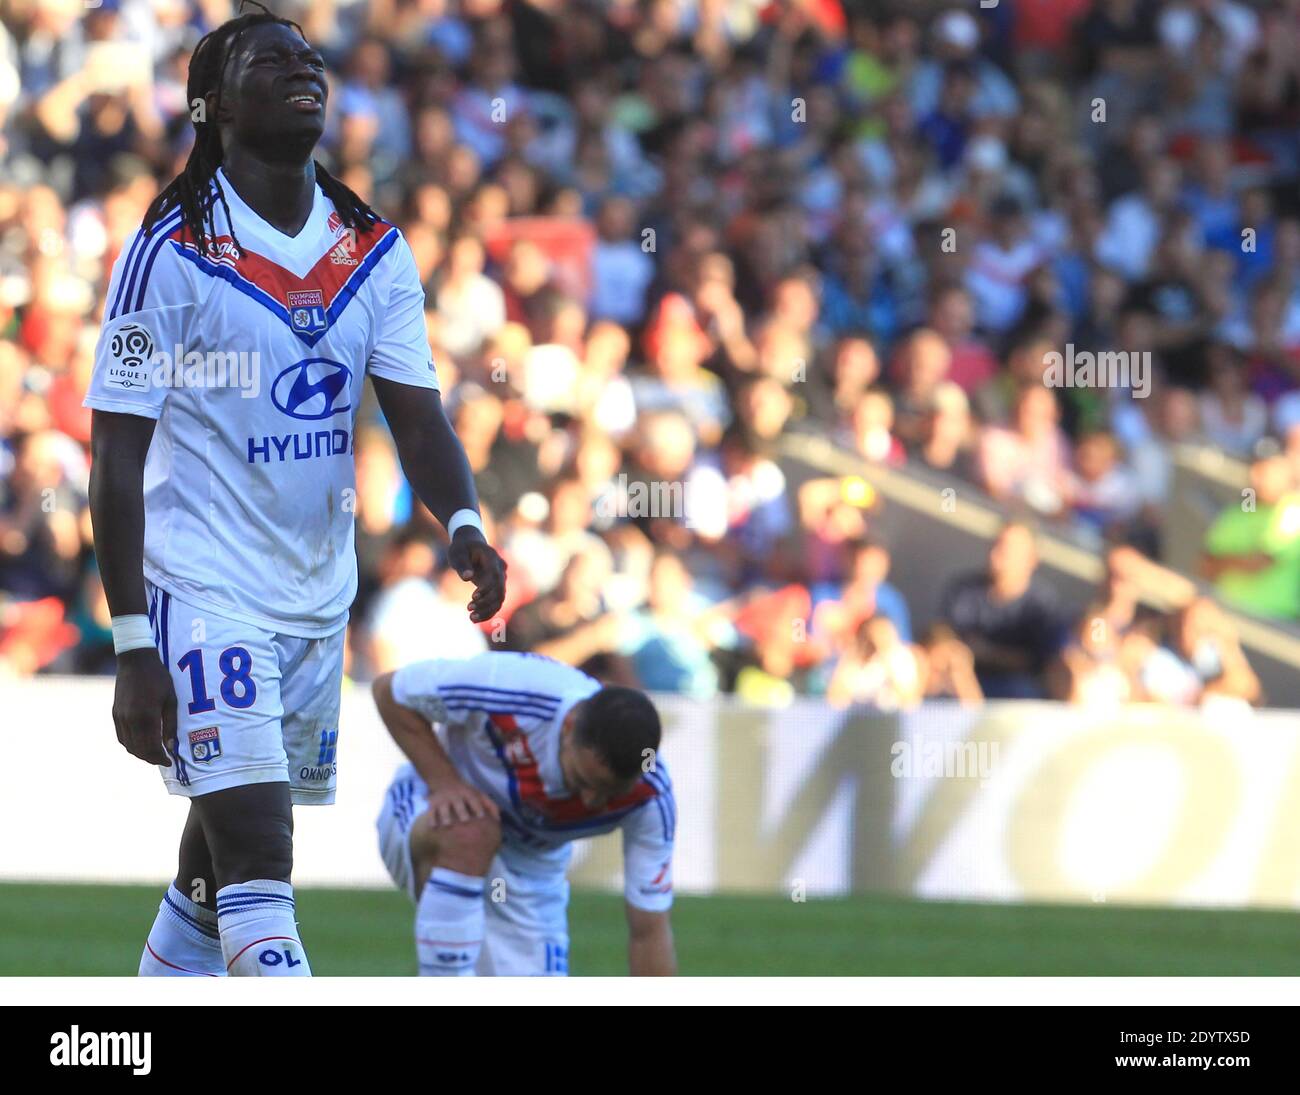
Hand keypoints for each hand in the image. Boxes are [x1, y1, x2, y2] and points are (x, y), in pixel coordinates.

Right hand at [112, 648, 176, 765]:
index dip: (160, 758)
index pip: (151, 747)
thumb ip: (170, 724)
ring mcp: (120, 717)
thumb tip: (170, 746)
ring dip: (140, 753)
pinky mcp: (115, 714)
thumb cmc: (159, 678)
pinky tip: (141, 743)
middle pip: (138, 749)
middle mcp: (130, 720)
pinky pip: (121, 736)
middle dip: (151, 758)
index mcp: (146, 716)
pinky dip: (130, 744)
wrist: (135, 661)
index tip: (169, 762)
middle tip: (163, 760)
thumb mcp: (171, 699)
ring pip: (128, 745)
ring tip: (153, 754)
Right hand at [425, 782, 499, 827]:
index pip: (473, 799)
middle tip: (465, 820)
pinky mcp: (433, 803)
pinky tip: (433, 827)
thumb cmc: (465, 791)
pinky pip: (431, 811)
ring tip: (447, 824)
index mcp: (467, 793)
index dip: (477, 806)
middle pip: (458, 802)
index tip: (481, 816)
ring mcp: (443, 799)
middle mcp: (455, 795)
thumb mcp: (478, 794)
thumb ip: (490, 805)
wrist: (444, 779)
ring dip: (445, 815)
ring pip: (443, 807)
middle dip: (461, 811)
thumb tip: (499, 819)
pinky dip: (431, 818)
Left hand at [447, 529, 506, 622]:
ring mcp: (500, 578)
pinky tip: (474, 619)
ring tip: (471, 618)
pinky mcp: (496, 587)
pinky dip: (487, 612)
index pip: (495, 576)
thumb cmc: (461, 548)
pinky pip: (496, 602)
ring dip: (487, 610)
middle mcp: (500, 568)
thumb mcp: (457, 553)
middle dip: (486, 602)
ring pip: (499, 599)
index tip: (473, 597)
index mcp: (492, 557)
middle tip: (469, 610)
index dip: (487, 588)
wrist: (470, 546)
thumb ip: (463, 565)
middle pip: (500, 589)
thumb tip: (467, 578)